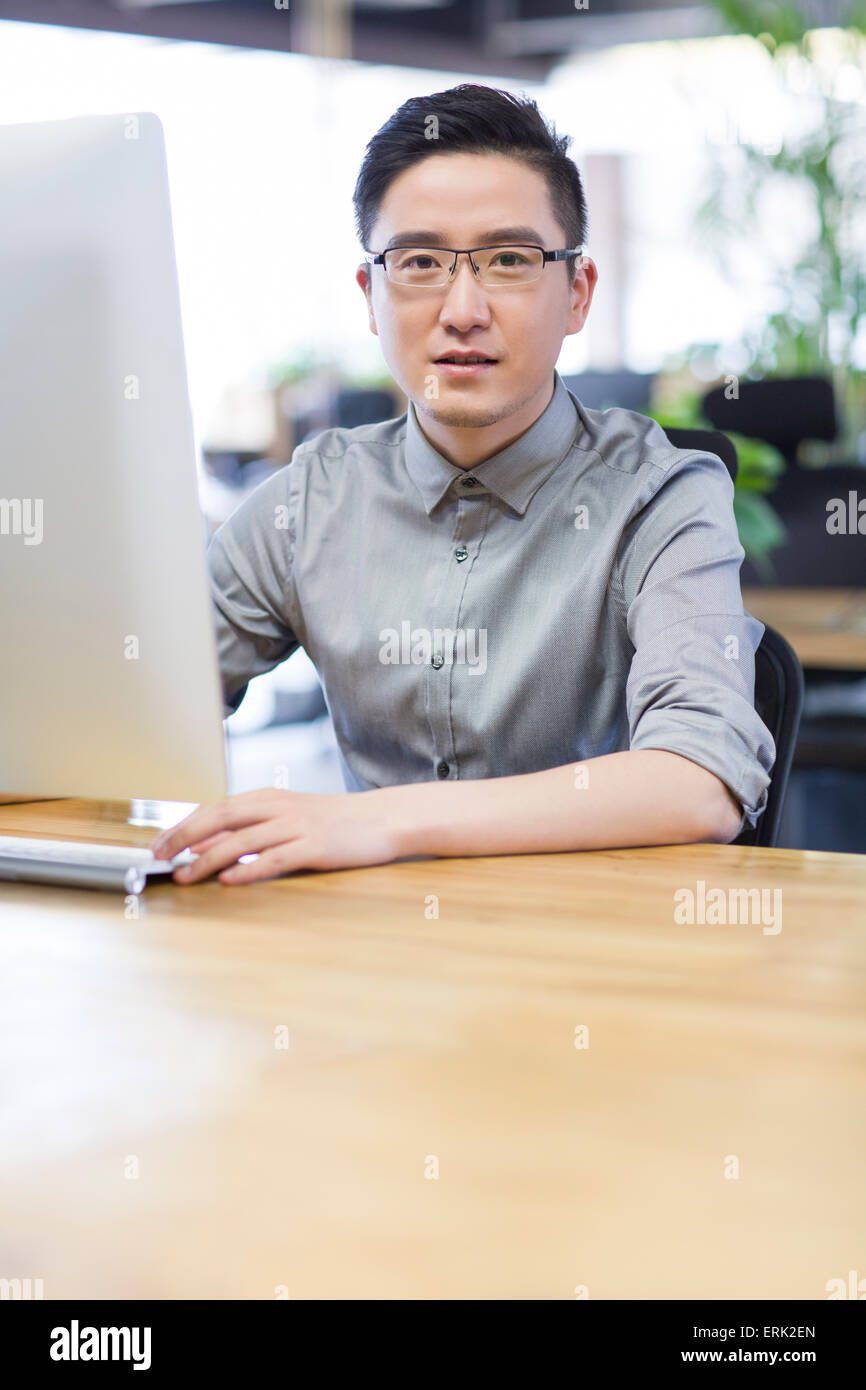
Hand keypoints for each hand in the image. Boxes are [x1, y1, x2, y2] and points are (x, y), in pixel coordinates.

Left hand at [148, 788, 403, 885]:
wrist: (382, 819)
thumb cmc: (334, 821)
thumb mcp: (289, 816)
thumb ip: (253, 827)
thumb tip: (211, 844)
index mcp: (268, 798)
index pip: (215, 808)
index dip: (184, 825)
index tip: (159, 844)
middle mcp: (277, 807)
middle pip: (220, 818)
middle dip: (185, 837)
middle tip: (159, 857)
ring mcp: (296, 826)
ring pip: (242, 840)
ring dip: (208, 858)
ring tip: (186, 876)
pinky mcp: (314, 847)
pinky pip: (275, 858)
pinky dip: (249, 869)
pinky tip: (230, 881)